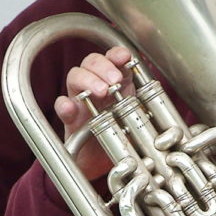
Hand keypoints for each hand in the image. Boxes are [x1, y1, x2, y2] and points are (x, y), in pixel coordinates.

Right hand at [56, 45, 131, 181]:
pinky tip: (70, 107)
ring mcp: (80, 99)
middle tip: (114, 81)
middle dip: (103, 67)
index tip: (125, 57)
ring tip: (101, 91)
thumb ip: (141, 100)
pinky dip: (64, 104)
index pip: (110, 58)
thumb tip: (153, 90)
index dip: (116, 54)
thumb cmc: (120, 133)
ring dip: (87, 79)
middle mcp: (95, 85)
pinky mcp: (70, 117)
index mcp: (113, 81)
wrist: (104, 161)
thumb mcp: (136, 114)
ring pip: (75, 76)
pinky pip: (61, 106)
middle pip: (91, 62)